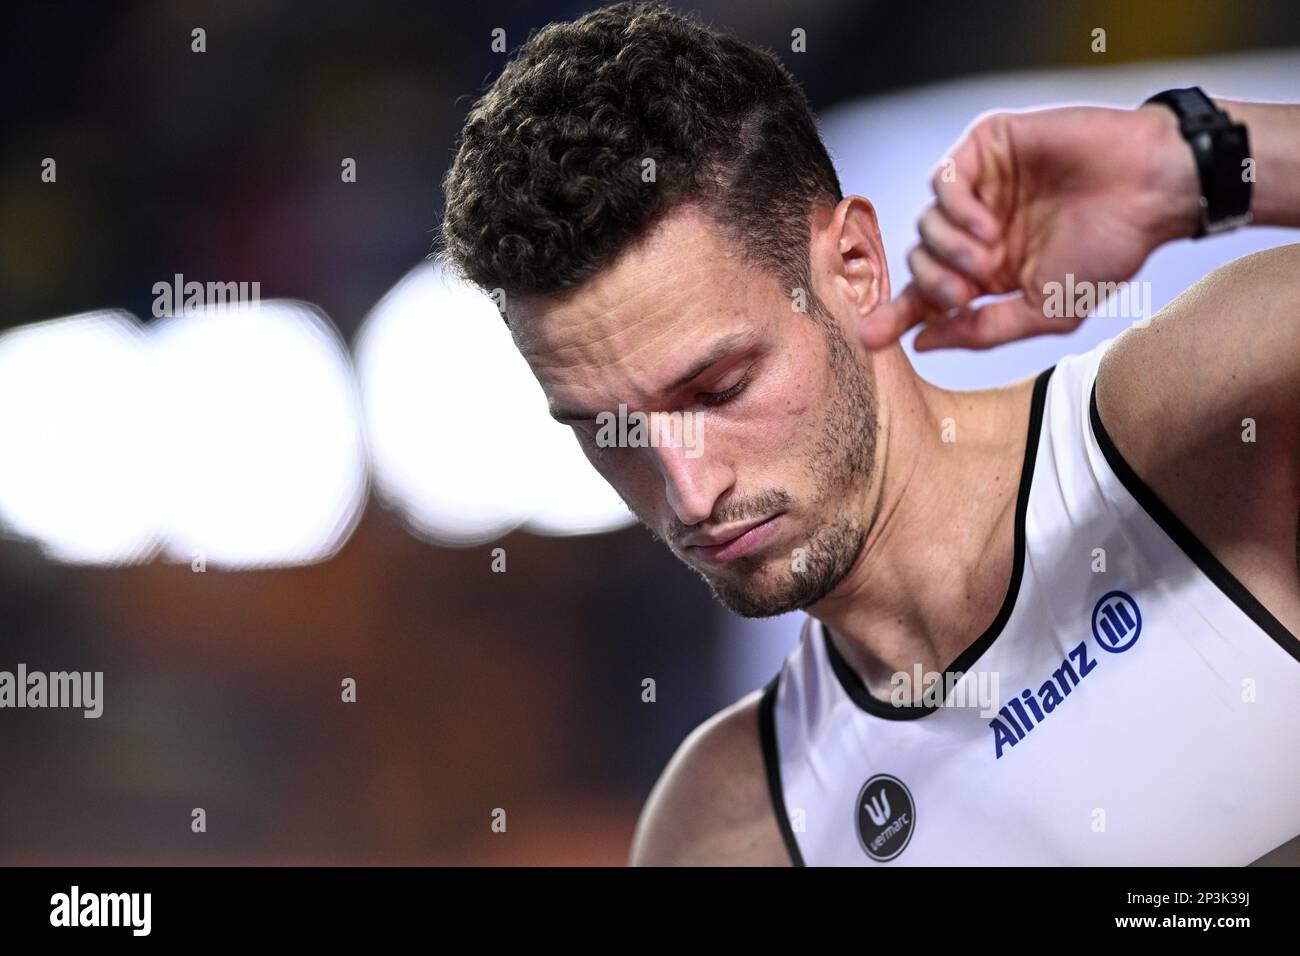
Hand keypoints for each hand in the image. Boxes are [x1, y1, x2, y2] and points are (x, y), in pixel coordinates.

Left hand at [861, 105, 1200, 350]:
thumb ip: (982, 330)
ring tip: (991, 255)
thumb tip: (921, 343)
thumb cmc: (1108, 252)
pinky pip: (942, 180)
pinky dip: (954, 208)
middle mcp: (978, 229)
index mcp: (989, 270)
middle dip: (933, 284)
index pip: (927, 294)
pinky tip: (988, 223)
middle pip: (918, 261)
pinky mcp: (986, 148)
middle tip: (965, 293)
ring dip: (948, 248)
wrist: (1150, 191)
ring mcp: (981, 187)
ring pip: (924, 223)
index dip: (896, 315)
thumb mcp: (1044, 311)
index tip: (867, 338)